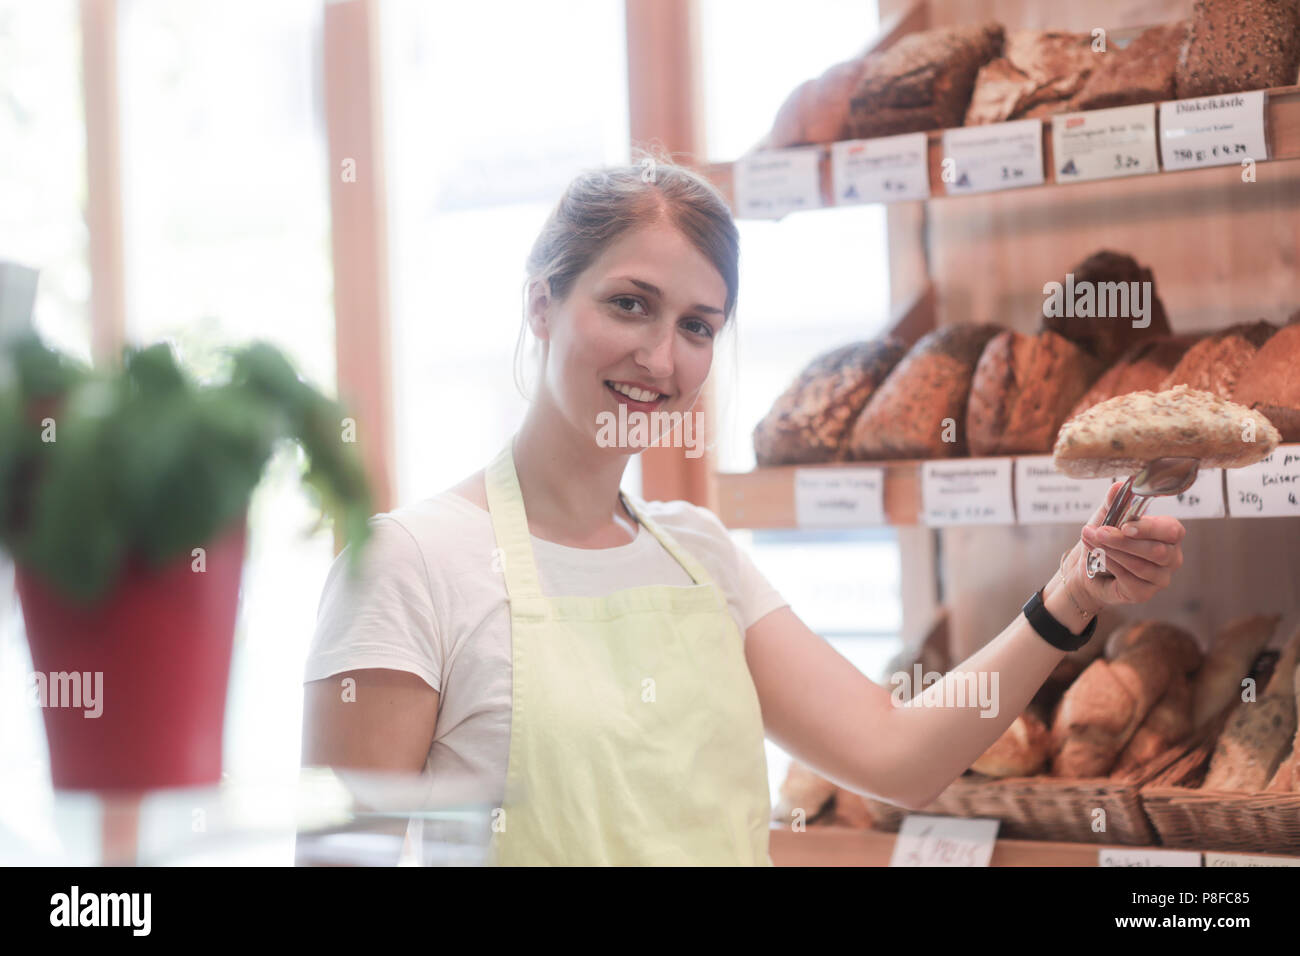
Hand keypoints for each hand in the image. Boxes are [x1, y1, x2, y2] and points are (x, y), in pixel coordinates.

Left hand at [1065, 480, 1186, 608]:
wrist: (1087, 567)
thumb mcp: (1108, 516)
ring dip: (1112, 552)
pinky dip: (1111, 566)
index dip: (1149, 528)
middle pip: (1156, 550)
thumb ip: (1115, 501)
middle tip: (1098, 532)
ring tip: (1092, 541)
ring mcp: (1160, 578)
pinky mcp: (1145, 593)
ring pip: (1140, 565)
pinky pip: (1130, 580)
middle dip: (1122, 540)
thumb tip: (1119, 485)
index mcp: (1169, 534)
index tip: (1124, 525)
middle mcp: (1171, 557)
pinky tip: (1098, 558)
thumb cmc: (1105, 538)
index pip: (1171, 530)